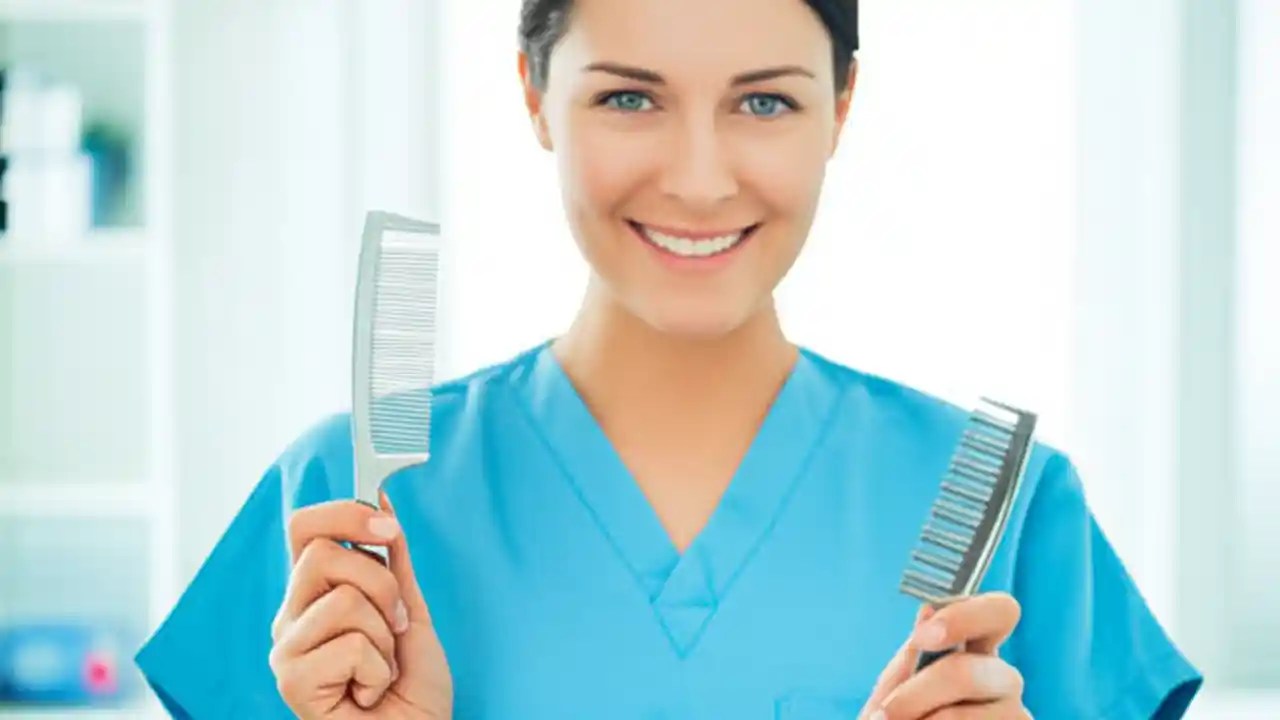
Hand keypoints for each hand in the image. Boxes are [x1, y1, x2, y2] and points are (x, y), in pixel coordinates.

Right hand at [270, 492, 452, 718]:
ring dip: (384, 636)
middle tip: (397, 623)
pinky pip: (350, 645)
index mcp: (314, 594)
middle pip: (321, 554)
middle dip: (380, 585)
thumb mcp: (409, 609)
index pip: (303, 528)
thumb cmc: (411, 686)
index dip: (344, 513)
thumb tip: (380, 497)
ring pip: (344, 601)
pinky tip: (369, 693)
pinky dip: (377, 671)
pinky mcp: (291, 682)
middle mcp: (291, 617)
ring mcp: (286, 649)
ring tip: (381, 668)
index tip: (388, 527)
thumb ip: (393, 559)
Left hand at [859, 592, 1028, 718]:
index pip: (1000, 612)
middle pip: (970, 671)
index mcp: (976, 651)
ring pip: (963, 715)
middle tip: (886, 713)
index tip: (923, 637)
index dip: (966, 616)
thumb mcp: (895, 689)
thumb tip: (929, 610)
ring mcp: (1014, 714)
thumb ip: (912, 657)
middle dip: (918, 693)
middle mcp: (1002, 680)